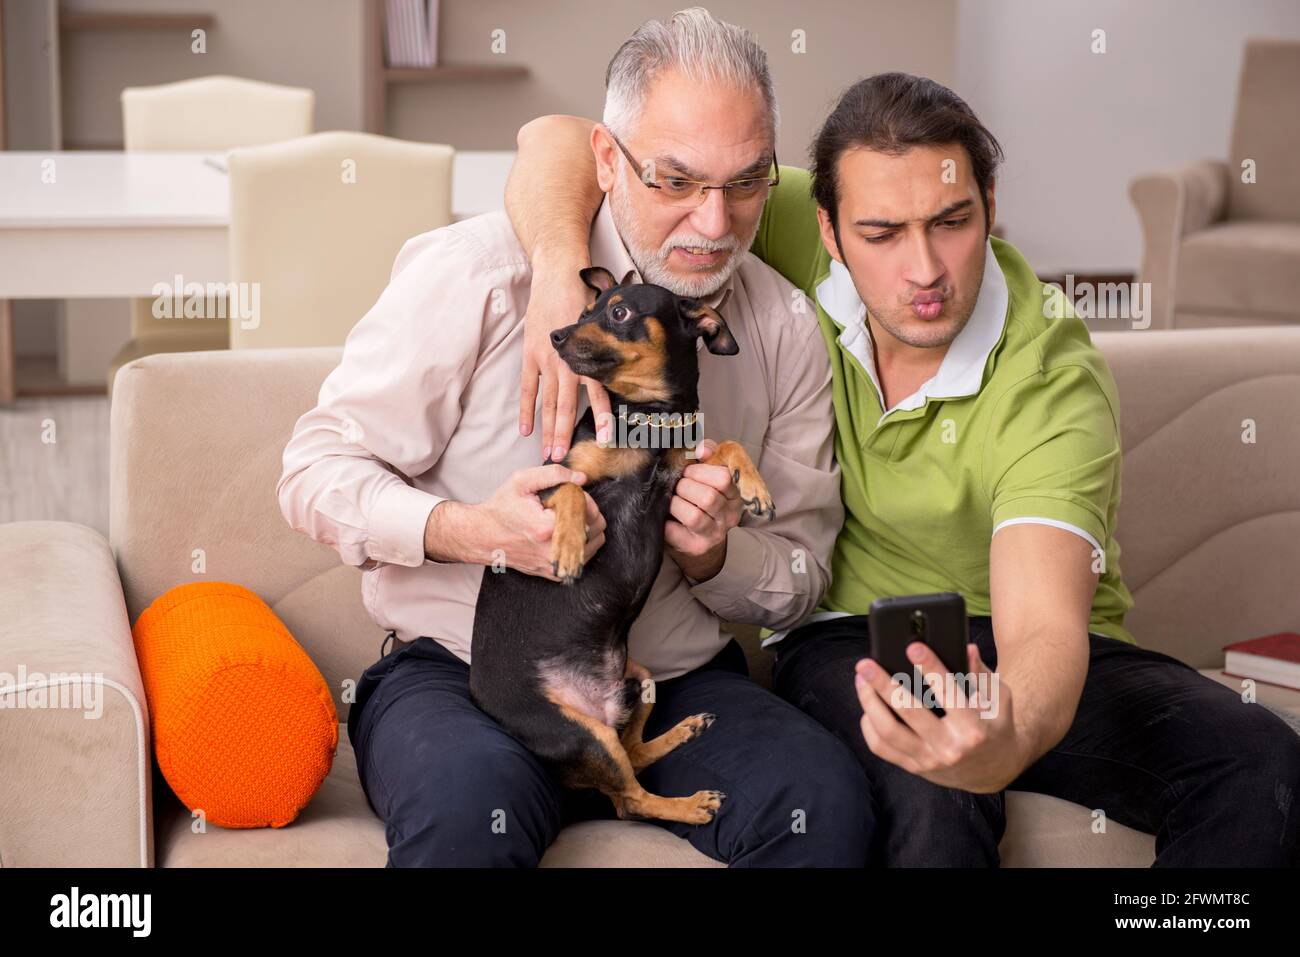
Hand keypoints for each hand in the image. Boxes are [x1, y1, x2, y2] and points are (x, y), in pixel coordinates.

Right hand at [425, 464, 605, 579]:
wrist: (483, 536)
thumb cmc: (501, 508)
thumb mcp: (522, 481)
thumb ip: (553, 474)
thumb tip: (581, 478)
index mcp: (547, 528)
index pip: (589, 512)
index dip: (584, 498)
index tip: (570, 494)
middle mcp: (553, 551)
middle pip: (597, 530)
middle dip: (589, 513)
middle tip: (569, 506)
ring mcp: (554, 565)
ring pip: (594, 545)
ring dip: (587, 529)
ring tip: (566, 518)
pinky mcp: (553, 573)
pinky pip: (582, 558)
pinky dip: (579, 544)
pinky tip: (563, 533)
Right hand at [518, 255, 612, 461]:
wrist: (558, 273)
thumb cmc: (586, 296)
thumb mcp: (605, 323)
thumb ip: (612, 348)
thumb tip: (630, 368)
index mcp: (589, 356)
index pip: (597, 394)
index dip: (601, 420)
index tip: (606, 442)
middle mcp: (568, 362)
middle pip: (567, 406)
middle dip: (565, 435)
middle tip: (564, 460)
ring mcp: (546, 360)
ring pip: (548, 402)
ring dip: (548, 429)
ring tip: (548, 452)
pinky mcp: (531, 355)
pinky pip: (527, 388)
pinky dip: (526, 410)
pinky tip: (526, 430)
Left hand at [664, 439, 743, 581]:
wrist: (699, 542)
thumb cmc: (701, 501)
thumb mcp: (709, 477)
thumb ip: (707, 457)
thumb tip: (700, 449)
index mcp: (734, 497)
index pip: (724, 479)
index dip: (700, 471)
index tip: (687, 471)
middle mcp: (727, 517)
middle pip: (708, 497)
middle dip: (685, 487)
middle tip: (677, 487)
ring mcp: (712, 535)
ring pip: (694, 516)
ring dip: (675, 504)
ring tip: (672, 501)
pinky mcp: (695, 547)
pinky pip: (675, 532)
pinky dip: (666, 522)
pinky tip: (667, 518)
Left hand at [853, 641, 1024, 792]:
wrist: (994, 770)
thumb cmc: (995, 726)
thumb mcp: (999, 699)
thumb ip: (981, 674)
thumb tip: (966, 648)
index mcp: (973, 728)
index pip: (948, 692)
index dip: (930, 667)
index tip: (913, 647)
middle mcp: (949, 747)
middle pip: (909, 711)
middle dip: (883, 684)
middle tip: (865, 664)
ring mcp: (929, 760)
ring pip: (888, 731)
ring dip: (869, 703)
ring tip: (861, 680)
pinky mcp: (915, 767)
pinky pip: (882, 748)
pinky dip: (869, 727)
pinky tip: (867, 707)